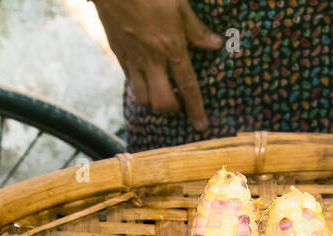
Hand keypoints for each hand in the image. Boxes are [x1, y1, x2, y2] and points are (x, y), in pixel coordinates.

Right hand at [91, 0, 221, 128]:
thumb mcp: (179, 5)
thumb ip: (196, 29)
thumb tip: (214, 44)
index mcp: (171, 48)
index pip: (187, 87)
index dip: (196, 109)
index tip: (201, 126)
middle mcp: (151, 60)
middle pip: (161, 103)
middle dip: (173, 109)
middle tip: (180, 102)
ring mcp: (132, 58)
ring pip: (142, 98)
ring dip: (153, 101)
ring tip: (162, 91)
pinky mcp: (117, 53)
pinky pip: (129, 80)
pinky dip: (139, 86)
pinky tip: (146, 77)